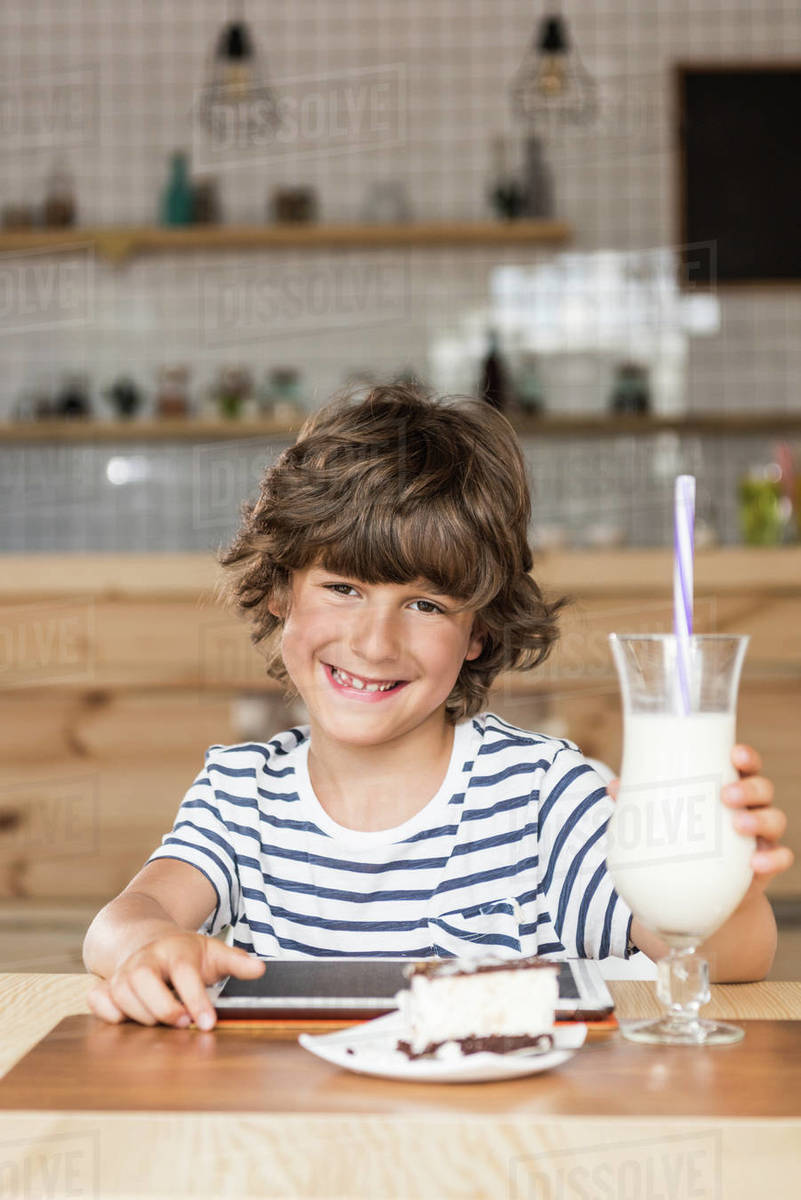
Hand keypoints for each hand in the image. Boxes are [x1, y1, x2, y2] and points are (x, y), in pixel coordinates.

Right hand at [86, 932, 264, 1029]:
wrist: (143, 940)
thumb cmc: (183, 954)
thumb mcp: (211, 952)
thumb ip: (236, 962)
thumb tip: (261, 969)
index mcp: (174, 950)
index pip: (184, 974)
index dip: (196, 999)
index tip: (207, 1024)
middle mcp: (145, 959)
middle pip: (144, 982)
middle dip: (163, 1008)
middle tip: (183, 1025)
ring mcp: (122, 973)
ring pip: (123, 995)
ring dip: (143, 1017)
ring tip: (163, 1025)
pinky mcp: (104, 986)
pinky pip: (98, 1001)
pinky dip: (109, 1014)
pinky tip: (128, 1022)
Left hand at [606, 744, 793, 894]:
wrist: (698, 891)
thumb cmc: (681, 840)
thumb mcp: (663, 818)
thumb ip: (642, 802)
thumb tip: (614, 786)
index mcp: (727, 787)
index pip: (744, 765)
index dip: (745, 756)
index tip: (734, 753)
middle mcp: (749, 808)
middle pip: (762, 788)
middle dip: (749, 788)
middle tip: (725, 794)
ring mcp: (760, 836)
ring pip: (774, 818)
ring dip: (759, 819)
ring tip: (738, 825)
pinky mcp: (765, 865)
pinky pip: (779, 857)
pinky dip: (773, 858)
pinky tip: (755, 863)